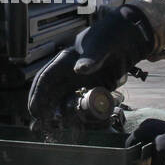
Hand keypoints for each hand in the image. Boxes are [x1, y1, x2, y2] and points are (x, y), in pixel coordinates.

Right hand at [28, 5, 153, 125]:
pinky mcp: (94, 89)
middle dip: (44, 109)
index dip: (37, 94)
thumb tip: (79, 69)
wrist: (131, 39)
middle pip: (51, 93)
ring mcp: (82, 82)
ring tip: (55, 129)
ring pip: (64, 100)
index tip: (34, 109)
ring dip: (60, 114)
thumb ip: (92, 57)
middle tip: (40, 126)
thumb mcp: (102, 44)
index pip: (46, 78)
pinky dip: (79, 114)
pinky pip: (83, 104)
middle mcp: (70, 73)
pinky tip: (77, 125)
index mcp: (66, 61)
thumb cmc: (112, 35)